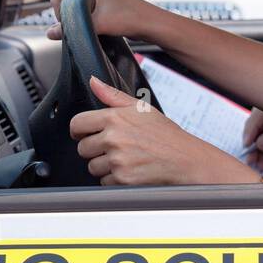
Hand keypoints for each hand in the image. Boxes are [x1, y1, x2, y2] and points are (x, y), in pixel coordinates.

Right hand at [46, 0, 159, 40]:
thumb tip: (48, 34)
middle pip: (62, 3)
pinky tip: (96, 25)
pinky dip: (83, 20)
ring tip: (96, 24)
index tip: (77, 24)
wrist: (149, 22)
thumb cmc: (128, 17)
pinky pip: (79, 10)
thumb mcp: (97, 24)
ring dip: (77, 20)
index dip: (62, 15)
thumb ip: (71, 29)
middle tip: (89, 25)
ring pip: (70, 8)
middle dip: (70, 17)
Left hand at [72, 77, 261, 185]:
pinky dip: (115, 179)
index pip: (77, 124)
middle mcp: (113, 138)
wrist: (186, 160)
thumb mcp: (141, 109)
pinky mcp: (122, 178)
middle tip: (115, 148)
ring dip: (105, 166)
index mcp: (114, 118)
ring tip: (126, 159)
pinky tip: (131, 170)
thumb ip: (113, 95)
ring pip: (92, 166)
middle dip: (95, 150)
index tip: (85, 134)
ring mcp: (117, 159)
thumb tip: (93, 81)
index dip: (79, 130)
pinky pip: (104, 181)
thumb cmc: (166, 135)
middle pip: (82, 148)